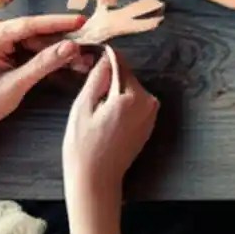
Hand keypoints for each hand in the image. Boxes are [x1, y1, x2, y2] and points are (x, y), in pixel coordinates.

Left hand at [0, 14, 86, 139]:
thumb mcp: (15, 85)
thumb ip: (44, 63)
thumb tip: (72, 46)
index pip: (26, 25)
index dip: (56, 23)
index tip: (80, 21)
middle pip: (28, 32)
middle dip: (56, 41)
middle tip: (84, 47)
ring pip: (26, 38)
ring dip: (49, 48)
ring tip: (76, 58)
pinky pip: (18, 44)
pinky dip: (36, 53)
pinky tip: (58, 58)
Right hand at [63, 48, 158, 196]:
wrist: (97, 181)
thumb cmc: (84, 147)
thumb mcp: (82, 107)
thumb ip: (97, 78)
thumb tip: (105, 57)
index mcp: (132, 96)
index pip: (120, 62)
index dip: (103, 57)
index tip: (91, 52)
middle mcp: (149, 102)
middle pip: (126, 76)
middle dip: (108, 78)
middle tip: (88, 92)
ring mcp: (151, 114)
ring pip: (129, 89)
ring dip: (114, 92)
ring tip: (95, 110)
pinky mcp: (149, 124)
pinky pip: (134, 103)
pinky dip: (121, 104)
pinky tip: (105, 119)